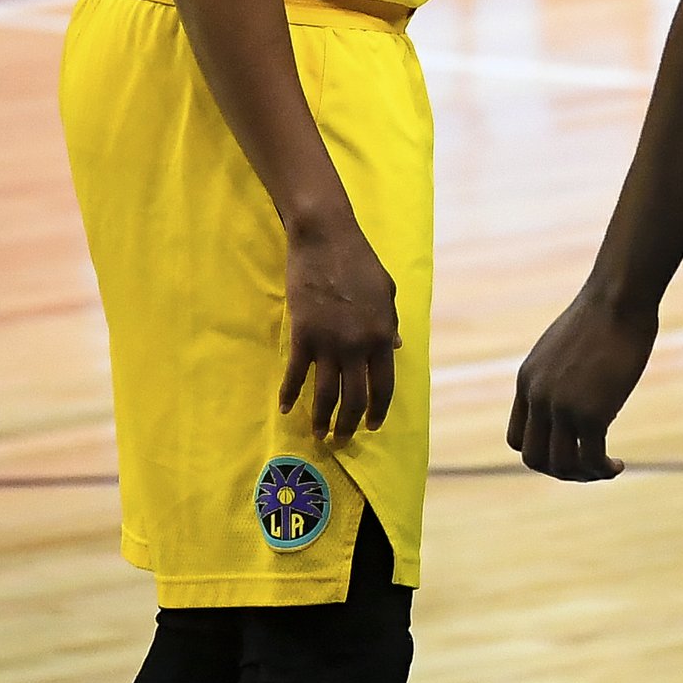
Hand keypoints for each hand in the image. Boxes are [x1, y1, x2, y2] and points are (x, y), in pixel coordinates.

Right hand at [280, 214, 399, 440]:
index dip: (378, 410)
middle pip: (354, 398)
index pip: (384, 385)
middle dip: (348, 425)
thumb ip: (390, 325)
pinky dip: (290, 394)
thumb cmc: (360, 263)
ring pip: (325, 394)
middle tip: (341, 441)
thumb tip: (396, 349)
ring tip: (317, 434)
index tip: (372, 427)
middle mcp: (357, 345)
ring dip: (321, 419)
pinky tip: (286, 408)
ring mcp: (328, 342)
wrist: (326, 240)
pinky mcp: (301, 334)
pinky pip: (295, 374)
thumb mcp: (387, 293)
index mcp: (382, 336)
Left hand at [507, 285, 656, 479]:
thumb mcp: (569, 344)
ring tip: (606, 469)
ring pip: (560, 465)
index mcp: (527, 382)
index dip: (543, 451)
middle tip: (589, 467)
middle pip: (534, 458)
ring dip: (583, 475)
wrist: (619, 298)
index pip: (518, 438)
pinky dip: (603, 469)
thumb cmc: (604, 313)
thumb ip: (564, 371)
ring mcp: (563, 407)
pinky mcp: (591, 413)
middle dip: (560, 471)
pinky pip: (591, 458)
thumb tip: (581, 384)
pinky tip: (618, 465)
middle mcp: (538, 398)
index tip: (570, 449)